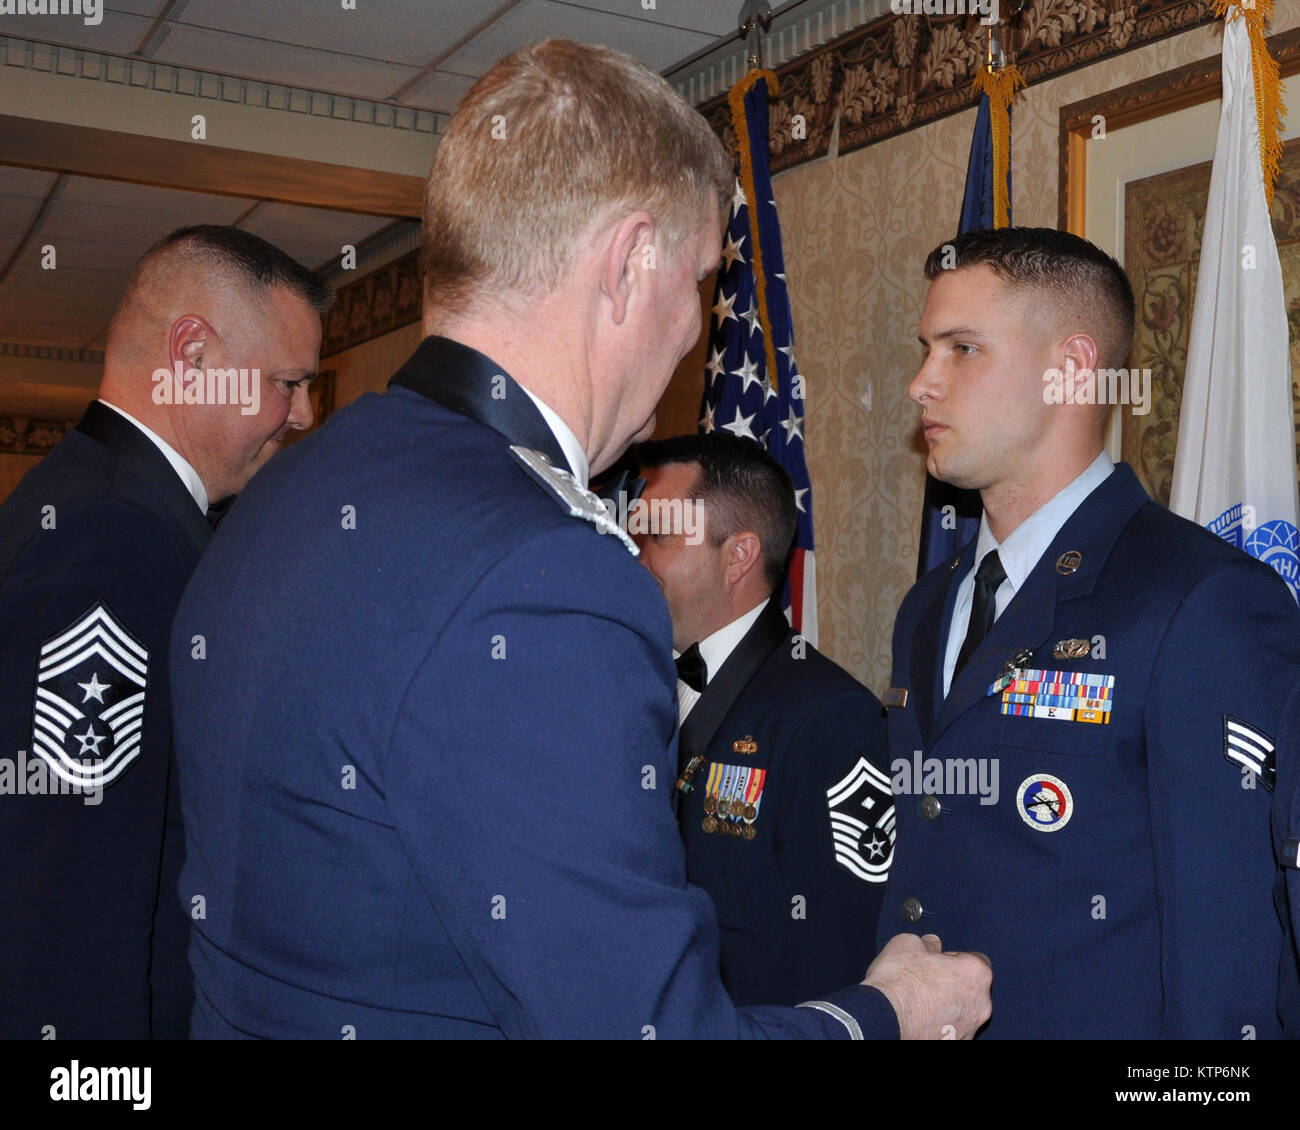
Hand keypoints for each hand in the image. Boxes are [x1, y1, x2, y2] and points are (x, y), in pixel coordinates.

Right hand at [863, 933, 991, 1039]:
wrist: (882, 1020)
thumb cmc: (898, 984)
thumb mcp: (907, 944)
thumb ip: (927, 943)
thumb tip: (930, 945)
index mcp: (976, 973)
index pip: (975, 959)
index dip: (953, 957)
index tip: (937, 959)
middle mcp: (981, 1004)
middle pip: (970, 987)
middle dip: (951, 982)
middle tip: (926, 978)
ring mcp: (969, 1029)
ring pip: (961, 1011)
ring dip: (946, 1004)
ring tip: (918, 1000)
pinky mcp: (955, 1043)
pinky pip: (950, 1028)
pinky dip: (939, 1023)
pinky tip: (917, 1017)